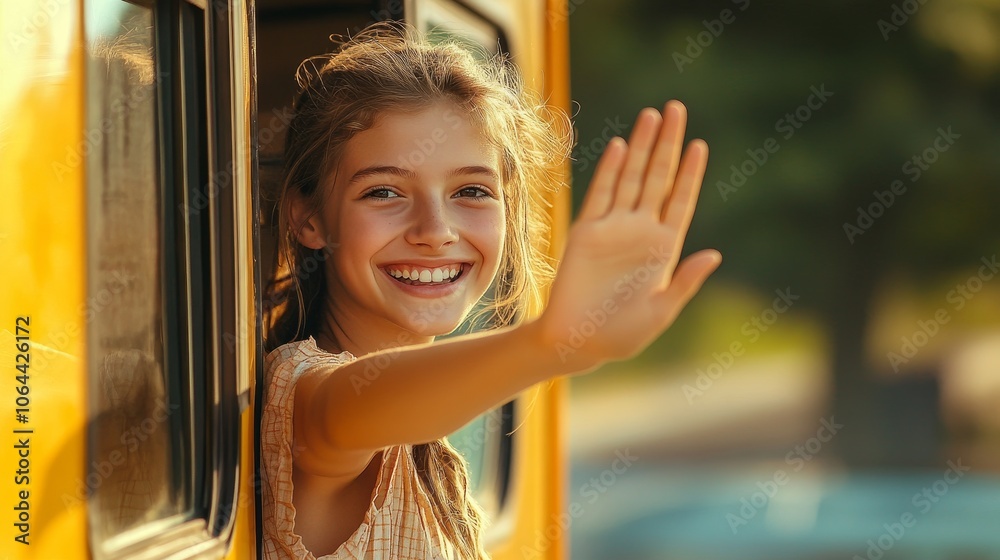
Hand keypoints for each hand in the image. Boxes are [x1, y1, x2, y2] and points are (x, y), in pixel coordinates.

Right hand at [539, 100, 720, 371]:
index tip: (699, 144)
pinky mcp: (586, 231)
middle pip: (658, 178)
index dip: (690, 173)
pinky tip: (620, 146)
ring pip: (630, 178)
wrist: (577, 340)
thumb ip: (685, 282)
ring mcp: (613, 228)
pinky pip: (600, 194)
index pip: (681, 201)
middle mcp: (640, 231)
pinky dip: (610, 170)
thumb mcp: (661, 312)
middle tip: (676, 109)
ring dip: (641, 147)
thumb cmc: (622, 335)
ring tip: (651, 115)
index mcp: (664, 249)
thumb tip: (714, 254)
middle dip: (667, 145)